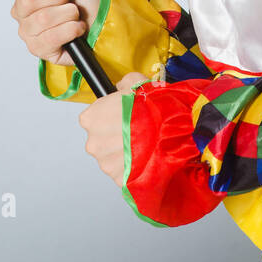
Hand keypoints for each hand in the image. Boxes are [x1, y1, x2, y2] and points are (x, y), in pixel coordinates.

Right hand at [0, 0, 101, 64]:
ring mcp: (28, 31)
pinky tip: (76, 27)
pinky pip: (51, 38)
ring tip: (73, 12)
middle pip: (26, 1)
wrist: (100, 12)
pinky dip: (71, 29)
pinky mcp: (40, 48)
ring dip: (68, 13)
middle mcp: (21, 10)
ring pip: (42, 19)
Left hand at [78, 72, 150, 187]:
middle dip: (116, 138)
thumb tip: (122, 87)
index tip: (121, 117)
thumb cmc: (152, 109)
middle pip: (101, 141)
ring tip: (144, 146)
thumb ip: (124, 84)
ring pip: (112, 159)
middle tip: (135, 132)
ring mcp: (105, 162)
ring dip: (124, 155)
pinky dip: (133, 169)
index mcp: (91, 119)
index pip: (93, 119)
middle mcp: (93, 142)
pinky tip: (145, 158)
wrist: (170, 131)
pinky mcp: (119, 178)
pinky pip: (124, 173)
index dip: (109, 117)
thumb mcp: (136, 83)